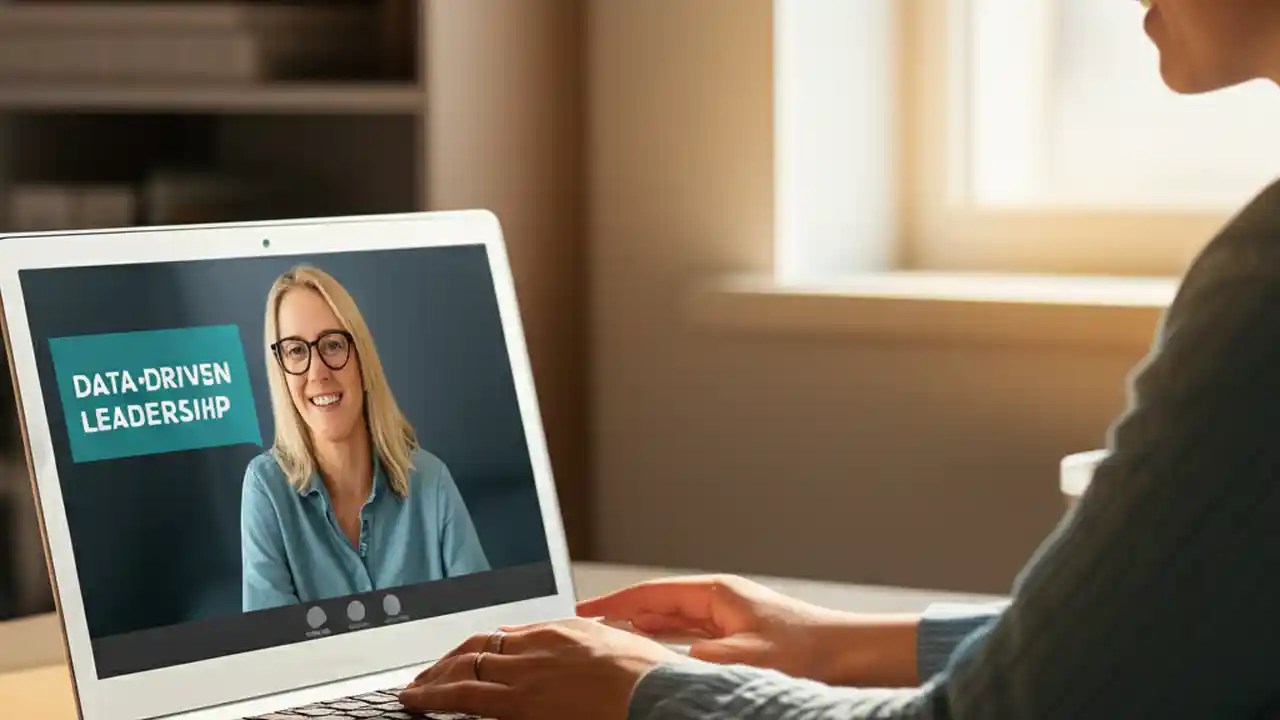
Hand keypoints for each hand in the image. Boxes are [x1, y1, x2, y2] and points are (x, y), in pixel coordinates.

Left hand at [399, 617, 685, 719]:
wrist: (656, 696)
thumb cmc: (648, 679)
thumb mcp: (617, 647)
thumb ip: (586, 641)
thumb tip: (573, 639)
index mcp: (562, 632)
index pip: (507, 636)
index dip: (480, 647)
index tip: (467, 656)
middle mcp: (536, 648)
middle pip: (478, 647)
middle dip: (448, 660)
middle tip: (426, 674)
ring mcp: (525, 675)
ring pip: (464, 669)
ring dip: (432, 678)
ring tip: (414, 690)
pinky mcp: (519, 704)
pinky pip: (466, 696)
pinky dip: (435, 696)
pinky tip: (418, 701)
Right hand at [577, 574, 918, 686]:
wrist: (848, 655)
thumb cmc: (806, 651)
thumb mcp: (740, 659)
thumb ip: (693, 660)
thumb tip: (655, 661)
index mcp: (715, 594)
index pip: (651, 594)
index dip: (613, 603)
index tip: (583, 612)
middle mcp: (719, 600)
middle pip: (657, 605)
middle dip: (621, 616)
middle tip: (586, 630)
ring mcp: (728, 617)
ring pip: (672, 622)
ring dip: (642, 630)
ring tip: (608, 641)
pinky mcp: (738, 636)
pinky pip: (689, 637)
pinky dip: (666, 642)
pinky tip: (651, 653)